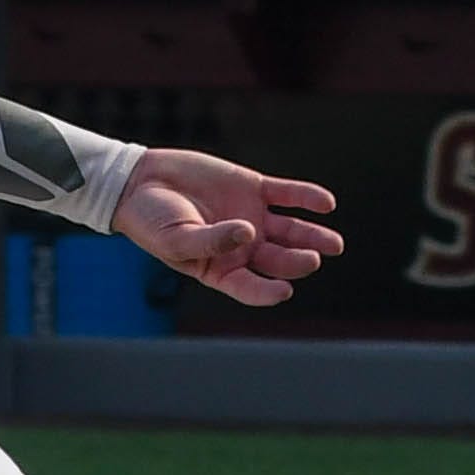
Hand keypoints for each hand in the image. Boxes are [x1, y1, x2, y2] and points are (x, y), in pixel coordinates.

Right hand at [112, 144, 344, 307]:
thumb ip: (212, 241)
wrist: (140, 182)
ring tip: (334, 243)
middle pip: (278, 259)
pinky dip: (307, 198)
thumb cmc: (151, 222)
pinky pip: (287, 194)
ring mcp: (251, 216)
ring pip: (290, 230)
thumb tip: (248, 232)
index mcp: (220, 270)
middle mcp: (241, 247)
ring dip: (313, 236)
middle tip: (312, 259)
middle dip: (298, 261)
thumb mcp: (176, 240)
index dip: (269, 292)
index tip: (285, 292)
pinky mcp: (254, 188)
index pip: (251, 287)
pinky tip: (325, 204)